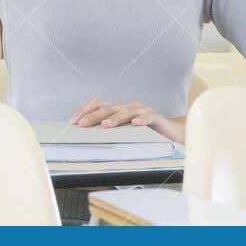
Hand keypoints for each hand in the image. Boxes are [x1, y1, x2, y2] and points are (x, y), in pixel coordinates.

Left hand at [69, 98, 185, 144]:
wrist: (172, 134)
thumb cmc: (145, 134)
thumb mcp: (124, 133)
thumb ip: (109, 132)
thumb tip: (87, 139)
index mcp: (118, 109)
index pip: (98, 106)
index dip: (85, 111)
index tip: (73, 122)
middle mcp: (129, 107)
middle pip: (108, 108)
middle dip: (93, 116)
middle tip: (81, 124)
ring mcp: (142, 110)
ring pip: (126, 111)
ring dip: (115, 118)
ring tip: (105, 125)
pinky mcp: (156, 117)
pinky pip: (148, 116)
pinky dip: (141, 119)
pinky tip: (135, 124)